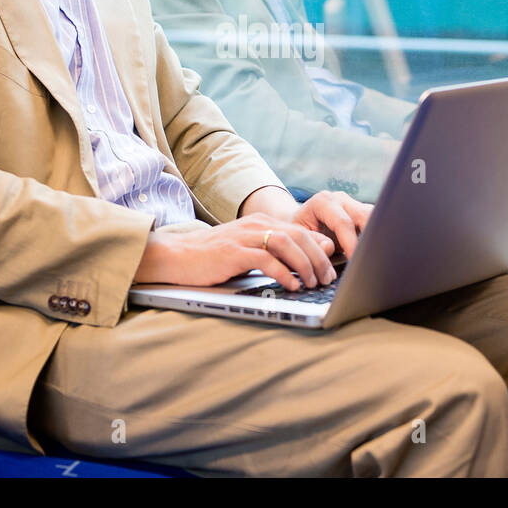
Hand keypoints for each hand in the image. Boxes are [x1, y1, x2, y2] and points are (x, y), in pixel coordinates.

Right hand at [134, 214, 337, 290]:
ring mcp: (244, 237)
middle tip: (327, 279)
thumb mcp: (247, 250)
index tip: (330, 267)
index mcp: (260, 222)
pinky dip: (283, 273)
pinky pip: (266, 260)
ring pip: (286, 245)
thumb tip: (304, 257)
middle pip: (298, 235)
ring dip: (305, 265)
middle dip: (318, 258)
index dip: (319, 248)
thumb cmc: (212, 257)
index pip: (300, 230)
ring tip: (313, 283)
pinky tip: (291, 285)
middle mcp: (255, 225)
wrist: (177, 256)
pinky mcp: (234, 252)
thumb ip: (274, 251)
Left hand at [290, 190, 372, 260]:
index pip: (343, 222)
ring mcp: (352, 204)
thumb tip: (329, 247)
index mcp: (323, 202)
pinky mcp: (360, 212)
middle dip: (370, 238)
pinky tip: (374, 251)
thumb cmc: (296, 231)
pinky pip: (375, 222)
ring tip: (374, 255)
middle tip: (370, 259)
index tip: (355, 261)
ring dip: (376, 236)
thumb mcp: (298, 237)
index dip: (351, 244)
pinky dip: (375, 237)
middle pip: (365, 215)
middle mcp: (340, 199)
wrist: (297, 222)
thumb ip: (312, 241)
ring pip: (374, 216)